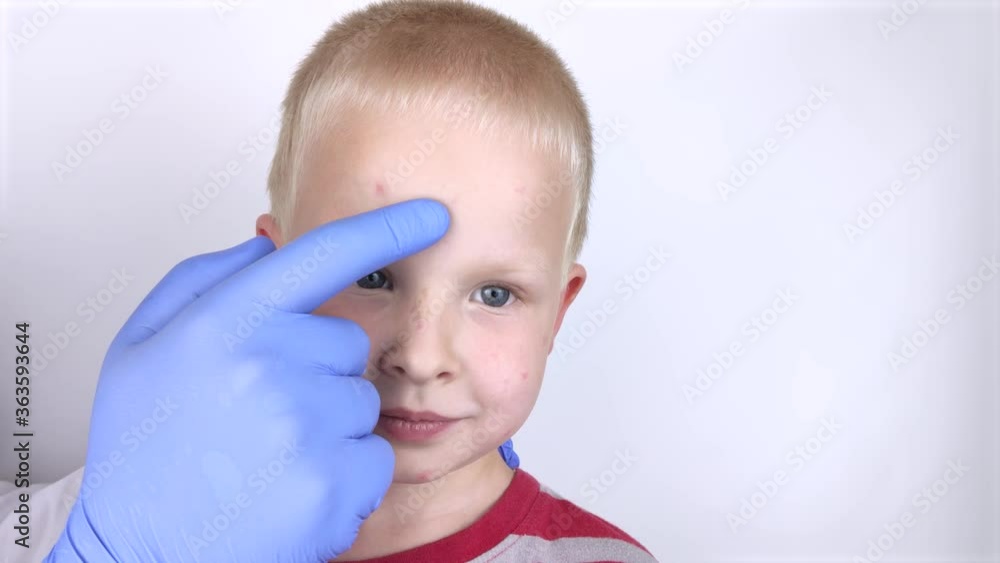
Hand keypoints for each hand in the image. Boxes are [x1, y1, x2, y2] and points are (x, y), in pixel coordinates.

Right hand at [46, 199, 449, 562]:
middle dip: (318, 372)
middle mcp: (271, 363)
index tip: (435, 214)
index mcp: (226, 322)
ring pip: (361, 403)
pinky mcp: (337, 481)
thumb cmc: (144, 449)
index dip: (387, 229)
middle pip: (348, 345)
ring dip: (330, 427)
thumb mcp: (142, 347)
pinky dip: (345, 475)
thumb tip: (266, 244)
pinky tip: (291, 490)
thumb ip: (203, 280)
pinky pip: (374, 456)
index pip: (324, 255)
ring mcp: (307, 424)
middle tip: (261, 413)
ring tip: (268, 457)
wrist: (144, 551)